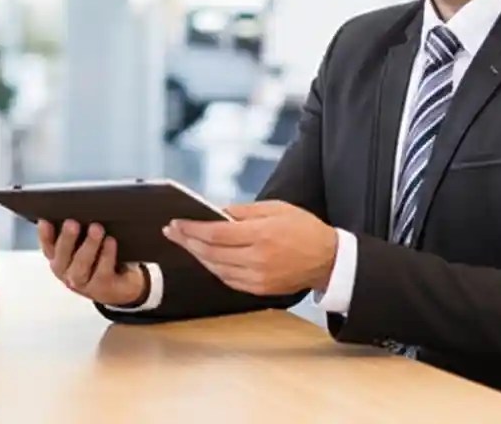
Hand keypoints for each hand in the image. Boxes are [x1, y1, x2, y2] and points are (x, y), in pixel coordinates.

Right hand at [38, 220, 146, 306]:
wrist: (123, 286)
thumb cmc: (101, 260)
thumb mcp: (85, 245)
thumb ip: (76, 233)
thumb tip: (75, 210)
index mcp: (59, 261)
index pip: (47, 247)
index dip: (44, 235)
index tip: (45, 221)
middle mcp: (67, 274)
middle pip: (62, 257)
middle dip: (67, 239)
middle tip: (72, 223)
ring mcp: (84, 284)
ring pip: (81, 266)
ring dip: (88, 245)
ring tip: (96, 228)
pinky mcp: (102, 288)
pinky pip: (102, 272)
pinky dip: (106, 255)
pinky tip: (110, 242)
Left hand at [163, 200, 337, 295]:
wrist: (328, 260)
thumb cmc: (304, 229)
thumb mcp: (276, 209)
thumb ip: (243, 211)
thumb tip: (215, 213)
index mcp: (262, 235)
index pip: (216, 233)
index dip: (192, 228)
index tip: (176, 223)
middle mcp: (258, 259)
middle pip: (211, 252)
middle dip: (187, 241)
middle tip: (172, 231)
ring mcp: (258, 278)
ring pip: (216, 268)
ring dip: (196, 255)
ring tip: (184, 242)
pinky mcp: (259, 290)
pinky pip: (227, 279)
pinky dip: (213, 268)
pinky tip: (204, 257)